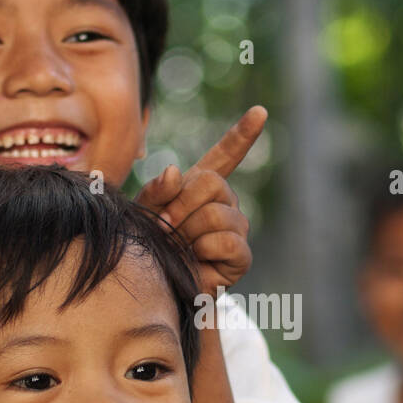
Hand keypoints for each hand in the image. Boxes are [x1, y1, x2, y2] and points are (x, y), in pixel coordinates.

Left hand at [134, 106, 263, 293]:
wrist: (154, 290)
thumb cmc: (148, 249)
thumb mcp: (143, 212)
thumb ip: (155, 190)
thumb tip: (176, 171)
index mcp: (201, 187)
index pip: (225, 156)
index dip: (242, 135)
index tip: (259, 112)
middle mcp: (224, 203)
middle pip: (211, 182)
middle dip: (181, 204)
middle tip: (164, 226)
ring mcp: (235, 228)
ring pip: (216, 213)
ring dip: (188, 231)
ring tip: (179, 247)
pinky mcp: (241, 256)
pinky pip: (227, 241)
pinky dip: (205, 249)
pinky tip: (198, 258)